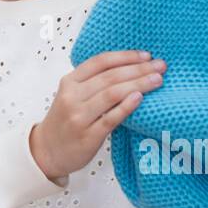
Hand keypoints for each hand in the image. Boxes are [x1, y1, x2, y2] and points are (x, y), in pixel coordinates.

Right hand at [29, 50, 163, 180]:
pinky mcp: (87, 136)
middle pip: (110, 76)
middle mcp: (73, 96)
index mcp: (70, 81)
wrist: (46, 151)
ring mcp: (79, 116)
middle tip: (160, 66)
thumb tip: (130, 69)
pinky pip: (110, 118)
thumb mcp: (71, 95)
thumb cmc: (64, 121)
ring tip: (157, 80)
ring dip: (138, 84)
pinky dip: (126, 107)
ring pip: (112, 94)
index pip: (100, 62)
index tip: (146, 55)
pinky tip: (140, 98)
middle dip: (138, 69)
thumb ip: (93, 82)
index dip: (125, 56)